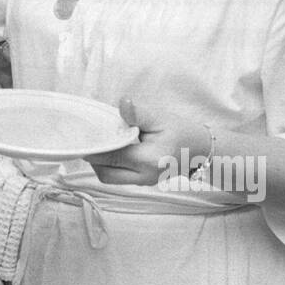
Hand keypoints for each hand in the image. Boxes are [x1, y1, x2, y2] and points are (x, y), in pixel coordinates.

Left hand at [84, 98, 210, 185]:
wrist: (200, 149)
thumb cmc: (181, 131)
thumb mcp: (160, 118)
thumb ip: (139, 113)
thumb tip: (123, 103)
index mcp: (149, 159)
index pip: (111, 156)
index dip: (95, 147)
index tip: (84, 136)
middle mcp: (145, 176)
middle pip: (105, 174)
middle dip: (94, 159)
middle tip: (91, 139)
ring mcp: (144, 182)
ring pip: (110, 179)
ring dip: (102, 163)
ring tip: (102, 143)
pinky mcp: (143, 182)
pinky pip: (119, 177)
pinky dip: (111, 166)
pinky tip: (112, 149)